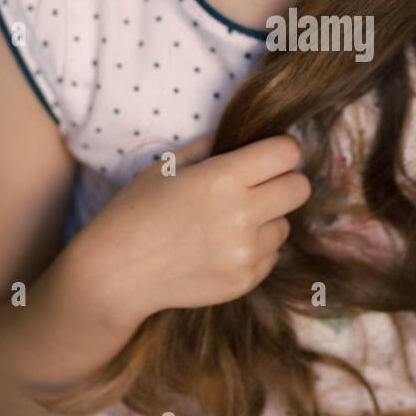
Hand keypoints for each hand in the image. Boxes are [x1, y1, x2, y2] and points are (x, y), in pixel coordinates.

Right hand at [70, 132, 310, 329]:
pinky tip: (220, 247)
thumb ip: (215, 145)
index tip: (268, 155)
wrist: (115, 273)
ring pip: (285, 225)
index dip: (280, 150)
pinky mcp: (245, 281)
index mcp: (223, 178)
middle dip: (284, 182)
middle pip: (300, 188)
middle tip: (258, 186)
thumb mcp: (170, 166)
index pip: (288, 153)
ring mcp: (245, 253)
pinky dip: (255, 249)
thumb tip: (252, 134)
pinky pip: (271, 256)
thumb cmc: (137, 211)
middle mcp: (241, 216)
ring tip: (227, 223)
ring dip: (267, 220)